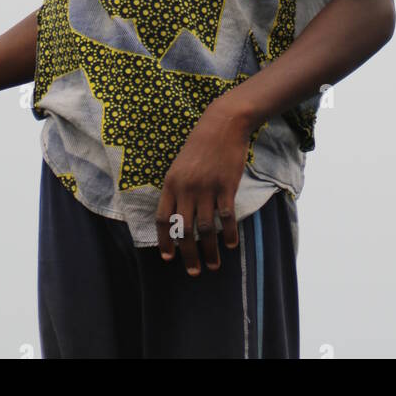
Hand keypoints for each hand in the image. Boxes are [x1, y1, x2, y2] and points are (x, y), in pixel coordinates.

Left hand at [155, 95, 252, 274]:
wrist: (223, 124)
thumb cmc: (201, 144)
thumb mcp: (181, 164)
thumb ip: (177, 188)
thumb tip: (177, 217)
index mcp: (171, 183)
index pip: (164, 219)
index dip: (165, 241)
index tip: (168, 258)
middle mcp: (186, 188)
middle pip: (184, 230)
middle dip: (187, 255)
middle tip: (193, 272)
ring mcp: (206, 188)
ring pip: (205, 229)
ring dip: (209, 251)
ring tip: (213, 265)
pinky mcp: (226, 187)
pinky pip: (226, 217)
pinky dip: (229, 234)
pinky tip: (231, 245)